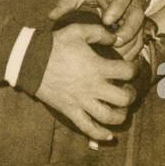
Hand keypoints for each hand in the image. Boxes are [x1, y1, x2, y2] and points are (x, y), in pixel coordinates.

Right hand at [34, 20, 136, 141]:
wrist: (30, 61)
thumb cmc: (55, 45)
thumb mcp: (78, 31)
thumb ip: (100, 32)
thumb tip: (115, 37)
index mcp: (97, 67)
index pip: (127, 72)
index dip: (134, 70)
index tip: (131, 68)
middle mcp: (93, 87)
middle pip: (124, 99)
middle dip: (131, 95)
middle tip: (128, 90)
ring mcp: (82, 101)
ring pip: (109, 117)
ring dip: (121, 116)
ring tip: (121, 110)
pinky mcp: (70, 111)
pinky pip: (88, 128)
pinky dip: (100, 135)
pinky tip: (109, 135)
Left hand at [48, 0, 144, 57]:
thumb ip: (68, 2)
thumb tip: (51, 16)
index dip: (116, 9)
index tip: (107, 20)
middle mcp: (131, 5)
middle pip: (136, 17)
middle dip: (128, 30)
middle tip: (116, 42)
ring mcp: (136, 18)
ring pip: (139, 32)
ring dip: (130, 45)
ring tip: (118, 58)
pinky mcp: (138, 29)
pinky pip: (140, 43)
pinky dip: (132, 53)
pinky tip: (122, 63)